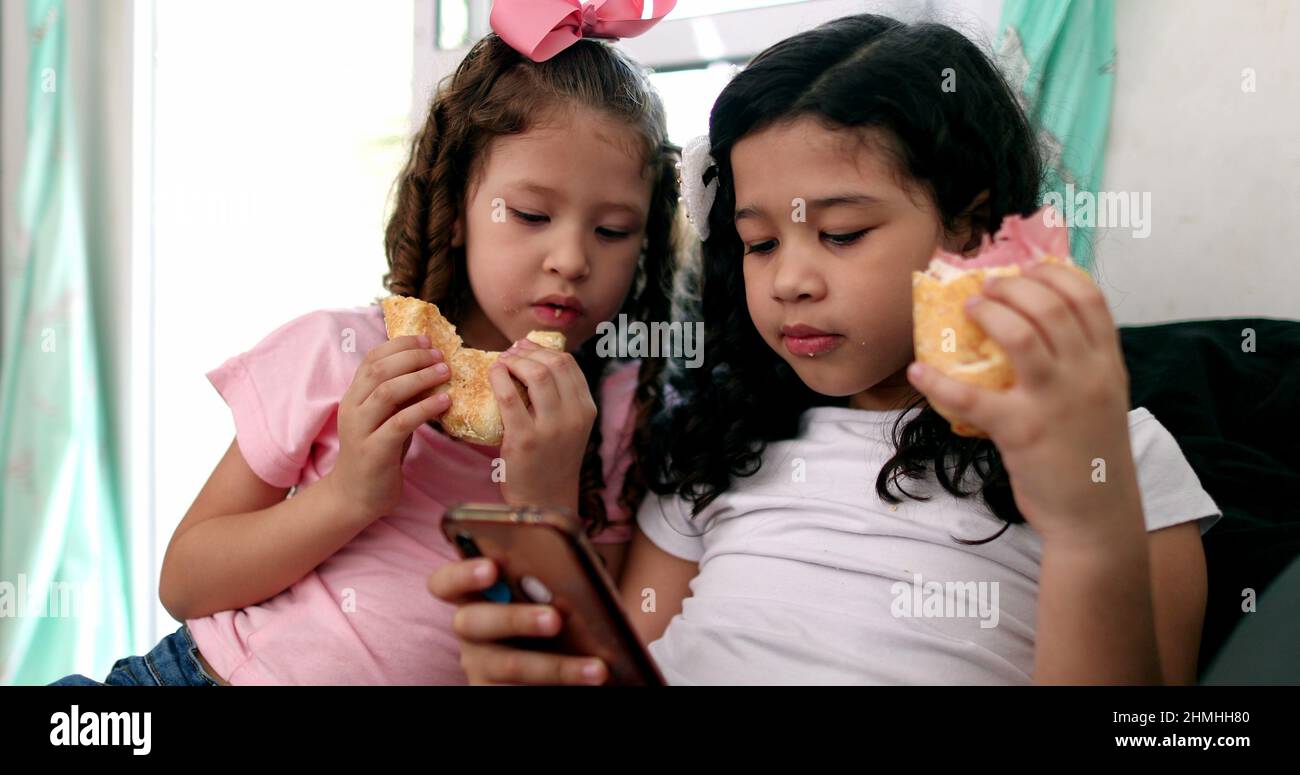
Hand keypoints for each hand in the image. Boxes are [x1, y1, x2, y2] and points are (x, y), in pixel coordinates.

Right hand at [326, 335, 451, 523]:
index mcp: (354, 395)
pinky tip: (444, 402)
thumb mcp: (388, 417)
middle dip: (412, 357)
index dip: (400, 345)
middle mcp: (352, 408)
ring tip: (445, 372)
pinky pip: (400, 423)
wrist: (356, 496)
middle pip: (379, 370)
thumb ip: (402, 395)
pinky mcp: (373, 451)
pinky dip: (424, 409)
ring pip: (387, 392)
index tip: (426, 339)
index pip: (372, 358)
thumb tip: (432, 368)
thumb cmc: (379, 453)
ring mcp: (360, 429)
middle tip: (440, 355)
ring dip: (420, 378)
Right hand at [427, 558, 608, 684]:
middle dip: (516, 619)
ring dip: (556, 666)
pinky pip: (519, 692)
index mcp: (475, 594)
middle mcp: (470, 629)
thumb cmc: (552, 607)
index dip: (462, 574)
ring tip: (597, 668)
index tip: (491, 568)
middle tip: (555, 619)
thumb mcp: (546, 588)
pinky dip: (560, 687)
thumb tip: (576, 562)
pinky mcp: (494, 692)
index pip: (446, 582)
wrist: (558, 655)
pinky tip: (591, 682)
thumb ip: (549, 574)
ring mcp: (481, 666)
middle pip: (475, 622)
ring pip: (509, 666)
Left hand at [488, 338, 596, 511]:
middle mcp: (574, 416)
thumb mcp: (569, 427)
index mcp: (586, 409)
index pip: (568, 363)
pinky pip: (510, 397)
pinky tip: (493, 375)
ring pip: (536, 373)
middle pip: (553, 363)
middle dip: (527, 352)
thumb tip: (532, 359)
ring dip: (513, 361)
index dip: (543, 350)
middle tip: (510, 355)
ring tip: (501, 365)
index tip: (524, 350)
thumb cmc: (551, 460)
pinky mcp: (525, 439)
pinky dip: (499, 378)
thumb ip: (560, 398)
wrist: (545, 501)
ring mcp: (551, 428)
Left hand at [906, 263, 1142, 545]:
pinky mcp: (1022, 431)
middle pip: (1050, 306)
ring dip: (987, 313)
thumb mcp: (1101, 398)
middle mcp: (1086, 375)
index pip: (1088, 297)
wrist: (1097, 515)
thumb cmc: (1091, 454)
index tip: (1027, 266)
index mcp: (1107, 363)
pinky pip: (971, 397)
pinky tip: (918, 372)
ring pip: (1020, 335)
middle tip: (988, 286)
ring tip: (968, 308)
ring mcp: (1055, 402)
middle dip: (1013, 285)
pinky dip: (938, 380)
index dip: (1053, 272)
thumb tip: (1037, 325)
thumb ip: (1080, 362)